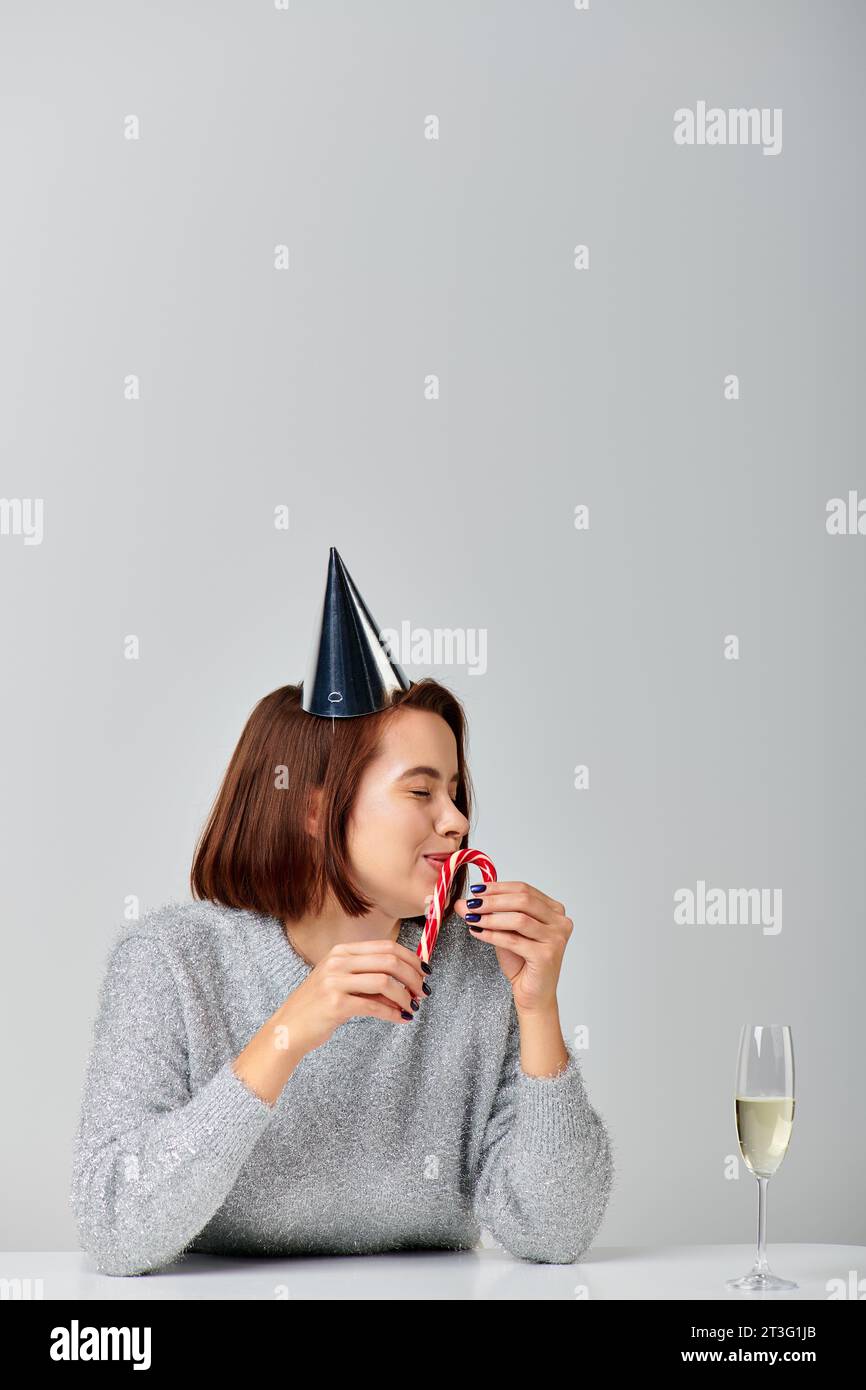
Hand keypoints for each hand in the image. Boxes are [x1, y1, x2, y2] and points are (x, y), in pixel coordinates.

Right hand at [285, 939, 427, 1052]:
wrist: (288, 1028)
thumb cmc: (318, 1006)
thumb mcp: (341, 983)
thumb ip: (370, 979)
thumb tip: (409, 982)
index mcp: (341, 951)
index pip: (386, 946)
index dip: (410, 958)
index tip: (424, 972)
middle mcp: (338, 962)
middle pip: (389, 961)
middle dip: (413, 976)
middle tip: (424, 991)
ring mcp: (335, 981)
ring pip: (385, 982)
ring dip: (405, 996)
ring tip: (413, 1006)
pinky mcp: (336, 1004)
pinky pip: (374, 1006)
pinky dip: (393, 1013)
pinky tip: (402, 1018)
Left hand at [452, 881, 572, 1013]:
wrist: (533, 994)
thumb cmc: (522, 961)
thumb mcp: (503, 931)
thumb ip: (487, 914)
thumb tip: (462, 902)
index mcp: (554, 910)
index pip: (524, 889)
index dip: (498, 887)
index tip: (476, 889)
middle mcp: (560, 922)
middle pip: (523, 900)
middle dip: (493, 900)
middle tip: (471, 903)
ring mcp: (556, 939)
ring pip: (519, 919)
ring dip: (491, 917)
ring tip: (472, 918)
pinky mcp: (547, 956)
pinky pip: (514, 940)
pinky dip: (492, 935)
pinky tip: (477, 933)